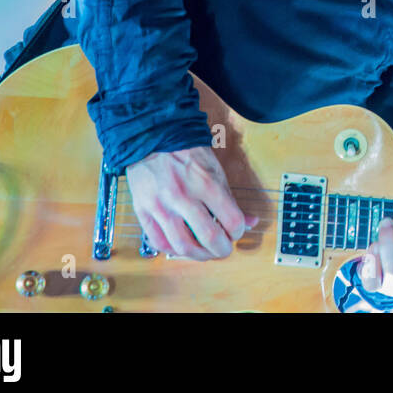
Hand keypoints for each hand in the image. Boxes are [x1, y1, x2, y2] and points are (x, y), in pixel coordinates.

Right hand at [124, 146, 257, 259]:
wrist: (152, 137)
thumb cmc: (186, 152)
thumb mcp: (214, 170)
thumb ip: (230, 199)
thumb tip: (250, 222)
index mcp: (205, 183)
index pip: (231, 220)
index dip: (238, 232)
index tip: (237, 232)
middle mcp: (183, 196)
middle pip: (209, 238)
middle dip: (222, 250)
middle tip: (224, 249)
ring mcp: (161, 205)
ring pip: (182, 246)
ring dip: (198, 256)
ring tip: (204, 252)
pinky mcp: (143, 210)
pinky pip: (158, 242)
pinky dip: (173, 250)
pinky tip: (181, 245)